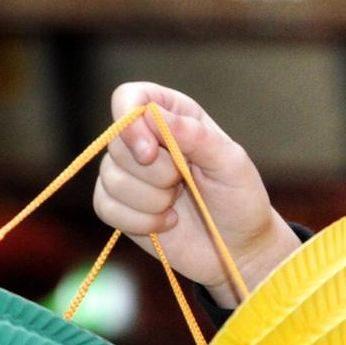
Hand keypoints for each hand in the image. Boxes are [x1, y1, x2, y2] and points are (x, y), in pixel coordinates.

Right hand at [92, 82, 301, 307]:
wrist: (238, 247)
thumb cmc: (240, 199)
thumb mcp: (230, 164)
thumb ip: (195, 136)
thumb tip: (153, 114)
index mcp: (173, 115)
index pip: (129, 97)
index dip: (130, 122)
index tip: (150, 152)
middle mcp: (146, 139)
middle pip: (117, 144)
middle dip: (154, 174)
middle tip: (184, 184)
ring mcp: (130, 173)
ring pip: (111, 179)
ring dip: (151, 201)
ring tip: (178, 205)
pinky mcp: (120, 205)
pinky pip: (105, 207)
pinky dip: (140, 222)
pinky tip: (167, 223)